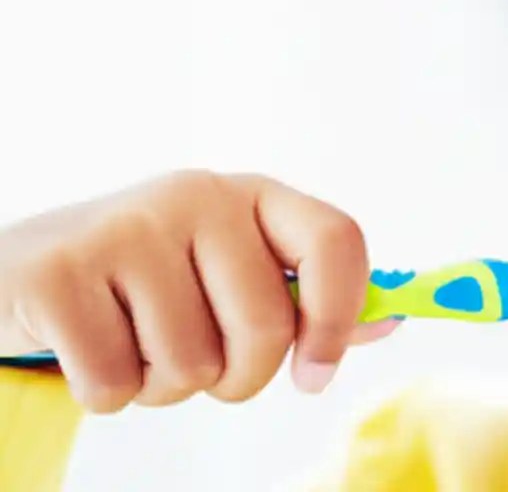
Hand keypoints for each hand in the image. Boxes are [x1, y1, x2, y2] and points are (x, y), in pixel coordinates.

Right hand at [0, 171, 398, 412]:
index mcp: (253, 196)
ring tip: (136, 343)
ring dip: (166, 385)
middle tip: (201, 362)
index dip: (340, 316)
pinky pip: (116, 383)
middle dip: (239, 376)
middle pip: (266, 326)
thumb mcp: (233, 277)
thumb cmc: (151, 285)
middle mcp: (196, 197)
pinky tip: (90, 347)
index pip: (336, 240)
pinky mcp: (59, 272)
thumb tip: (392, 319)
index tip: (315, 372)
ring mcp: (125, 227)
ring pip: (192, 365)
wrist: (26, 272)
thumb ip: (311, 301)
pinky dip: (108, 392)